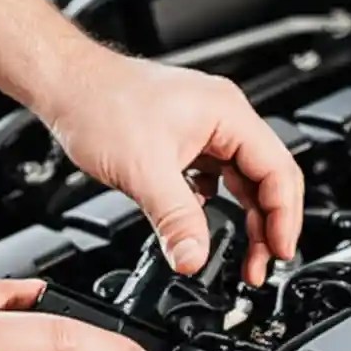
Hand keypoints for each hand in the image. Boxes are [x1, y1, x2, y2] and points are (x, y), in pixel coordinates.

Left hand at [40, 50, 303, 285]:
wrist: (66, 85)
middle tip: (259, 265)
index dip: (284, 217)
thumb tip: (193, 258)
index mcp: (228, 115)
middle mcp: (223, 119)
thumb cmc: (100, 102)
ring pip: (242, 182)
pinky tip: (202, 226)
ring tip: (243, 256)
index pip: (278, 172)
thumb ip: (175, 219)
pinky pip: (216, 179)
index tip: (279, 252)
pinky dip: (216, 207)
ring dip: (244, 219)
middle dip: (268, 225)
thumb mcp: (144, 170)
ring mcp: (205, 130)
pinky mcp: (185, 142)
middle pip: (266, 179)